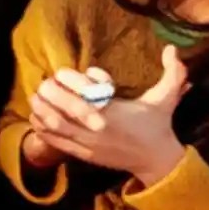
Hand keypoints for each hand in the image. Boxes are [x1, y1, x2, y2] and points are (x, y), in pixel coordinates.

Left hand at [30, 45, 190, 185]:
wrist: (156, 161)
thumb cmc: (157, 126)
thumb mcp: (166, 98)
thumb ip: (172, 73)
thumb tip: (172, 48)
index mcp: (115, 112)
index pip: (86, 93)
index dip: (71, 79)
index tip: (64, 72)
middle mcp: (99, 128)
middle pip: (64, 109)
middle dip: (50, 92)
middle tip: (45, 82)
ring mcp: (88, 143)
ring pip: (54, 126)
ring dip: (41, 109)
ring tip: (36, 97)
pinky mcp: (82, 154)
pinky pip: (55, 141)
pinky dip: (42, 128)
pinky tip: (37, 117)